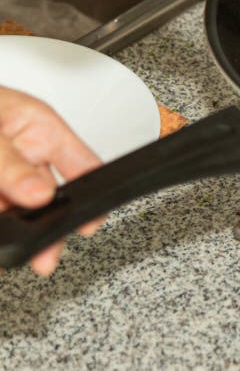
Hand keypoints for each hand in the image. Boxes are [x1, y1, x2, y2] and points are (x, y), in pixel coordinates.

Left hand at [0, 87, 101, 275]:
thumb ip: (9, 162)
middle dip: (42, 228)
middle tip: (40, 255)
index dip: (90, 194)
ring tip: (5, 248)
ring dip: (10, 233)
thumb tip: (39, 193)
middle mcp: (19, 154)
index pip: (81, 163)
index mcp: (35, 126)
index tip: (87, 223)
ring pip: (12, 214)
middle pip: (44, 200)